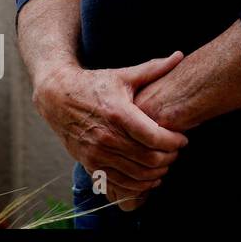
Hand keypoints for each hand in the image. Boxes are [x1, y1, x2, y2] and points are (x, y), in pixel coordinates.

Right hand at [32, 52, 189, 211]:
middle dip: (169, 158)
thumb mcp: (124, 75)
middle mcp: (106, 137)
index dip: (173, 142)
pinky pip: (117, 183)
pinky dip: (136, 186)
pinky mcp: (89, 164)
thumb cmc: (94, 84)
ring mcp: (96, 153)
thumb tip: (179, 55)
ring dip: (155, 173)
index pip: (154, 137)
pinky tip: (149, 179)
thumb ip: (153, 68)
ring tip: (166, 164)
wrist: (57, 97)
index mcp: (118, 114)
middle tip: (177, 152)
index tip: (183, 140)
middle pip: (147, 158)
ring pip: (135, 174)